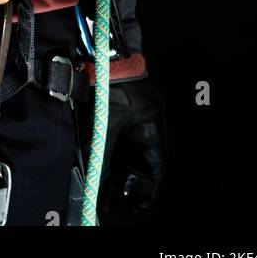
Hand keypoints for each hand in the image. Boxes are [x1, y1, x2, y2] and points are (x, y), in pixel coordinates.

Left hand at [97, 78, 167, 224]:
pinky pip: (124, 135)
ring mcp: (138, 113)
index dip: (150, 188)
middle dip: (132, 178)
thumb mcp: (105, 125)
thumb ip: (102, 155)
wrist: (100, 54)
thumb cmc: (109, 84)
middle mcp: (150, 120)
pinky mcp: (125, 108)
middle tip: (118, 196)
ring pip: (133, 148)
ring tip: (109, 182)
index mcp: (153, 125)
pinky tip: (103, 159)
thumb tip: (98, 182)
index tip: (140, 204)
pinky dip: (116, 148)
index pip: (159, 166)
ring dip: (122, 163)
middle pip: (146, 159)